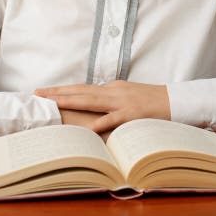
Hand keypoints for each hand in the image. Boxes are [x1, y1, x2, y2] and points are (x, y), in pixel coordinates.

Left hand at [35, 80, 170, 133]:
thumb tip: (95, 110)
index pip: (83, 88)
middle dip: (58, 92)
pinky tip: (86, 127)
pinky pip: (113, 118)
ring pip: (92, 100)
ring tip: (53, 102)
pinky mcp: (133, 113)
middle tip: (38, 94)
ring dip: (71, 100)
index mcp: (113, 88)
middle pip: (81, 90)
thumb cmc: (153, 102)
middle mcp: (115, 91)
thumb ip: (112, 102)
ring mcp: (123, 102)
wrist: (176, 101)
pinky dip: (100, 122)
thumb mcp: (130, 97)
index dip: (64, 90)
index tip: (46, 92)